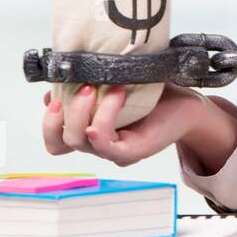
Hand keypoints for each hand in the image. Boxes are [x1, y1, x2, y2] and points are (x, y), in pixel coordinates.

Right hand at [41, 81, 210, 166]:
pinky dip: (103, 119)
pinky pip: (105, 143)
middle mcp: (99, 144)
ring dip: (82, 111)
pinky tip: (114, 96)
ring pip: (78, 142)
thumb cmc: (156, 95)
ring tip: (97, 86)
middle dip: (56, 116)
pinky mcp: (130, 152)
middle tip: (76, 88)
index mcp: (91, 130)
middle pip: (58, 144)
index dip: (48, 120)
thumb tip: (58, 83)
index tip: (54, 95)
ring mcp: (113, 151)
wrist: (189, 105)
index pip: (55, 139)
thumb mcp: (115, 83)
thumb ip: (89, 84)